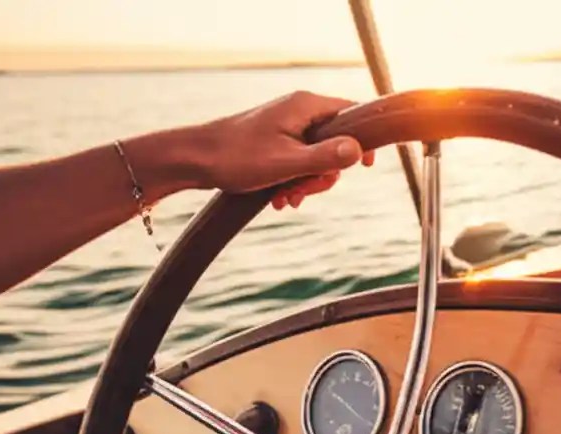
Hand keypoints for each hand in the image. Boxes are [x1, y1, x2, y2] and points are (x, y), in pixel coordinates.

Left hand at [186, 91, 374, 207]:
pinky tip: (278, 198)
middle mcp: (299, 110)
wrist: (193, 159)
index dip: (364, 141)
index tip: (367, 167)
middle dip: (325, 174)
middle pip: (336, 142)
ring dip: (307, 182)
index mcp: (306, 106)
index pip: (353, 113)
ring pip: (316, 156)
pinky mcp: (275, 140)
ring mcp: (286, 125)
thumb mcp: (286, 163)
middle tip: (305, 191)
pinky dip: (293, 181)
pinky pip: (298, 161)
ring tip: (286, 199)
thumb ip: (325, 156)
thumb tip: (359, 151)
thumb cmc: (236, 158)